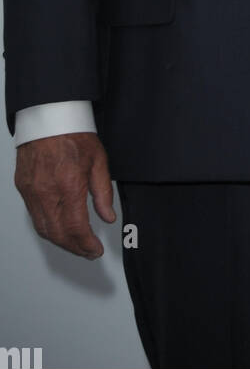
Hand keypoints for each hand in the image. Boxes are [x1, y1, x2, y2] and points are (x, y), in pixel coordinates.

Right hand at [15, 132, 115, 258]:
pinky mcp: (23, 188)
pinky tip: (58, 228)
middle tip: (87, 251)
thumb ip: (103, 192)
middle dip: (74, 248)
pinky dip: (47, 227)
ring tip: (75, 244)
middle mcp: (47, 191)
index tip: (95, 250)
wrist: (48, 117)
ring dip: (60, 241)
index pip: (77, 228)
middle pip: (58, 234)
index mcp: (69, 185)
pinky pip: (34, 216)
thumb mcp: (98, 160)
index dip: (86, 244)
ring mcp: (32, 191)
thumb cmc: (74, 134)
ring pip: (43, 229)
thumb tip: (107, 217)